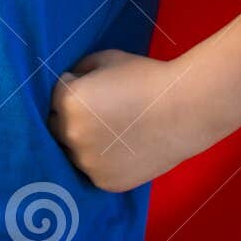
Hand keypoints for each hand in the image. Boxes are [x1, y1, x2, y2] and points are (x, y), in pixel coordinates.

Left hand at [48, 48, 192, 191]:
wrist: (185, 110)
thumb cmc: (146, 77)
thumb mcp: (107, 59)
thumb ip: (80, 69)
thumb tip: (70, 81)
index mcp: (68, 102)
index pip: (54, 95)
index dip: (73, 88)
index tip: (94, 88)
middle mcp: (70, 134)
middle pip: (56, 126)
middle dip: (71, 118)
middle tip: (100, 113)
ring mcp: (87, 162)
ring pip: (73, 151)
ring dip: (84, 142)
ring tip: (114, 132)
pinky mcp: (104, 182)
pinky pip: (93, 169)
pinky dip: (102, 161)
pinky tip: (123, 149)